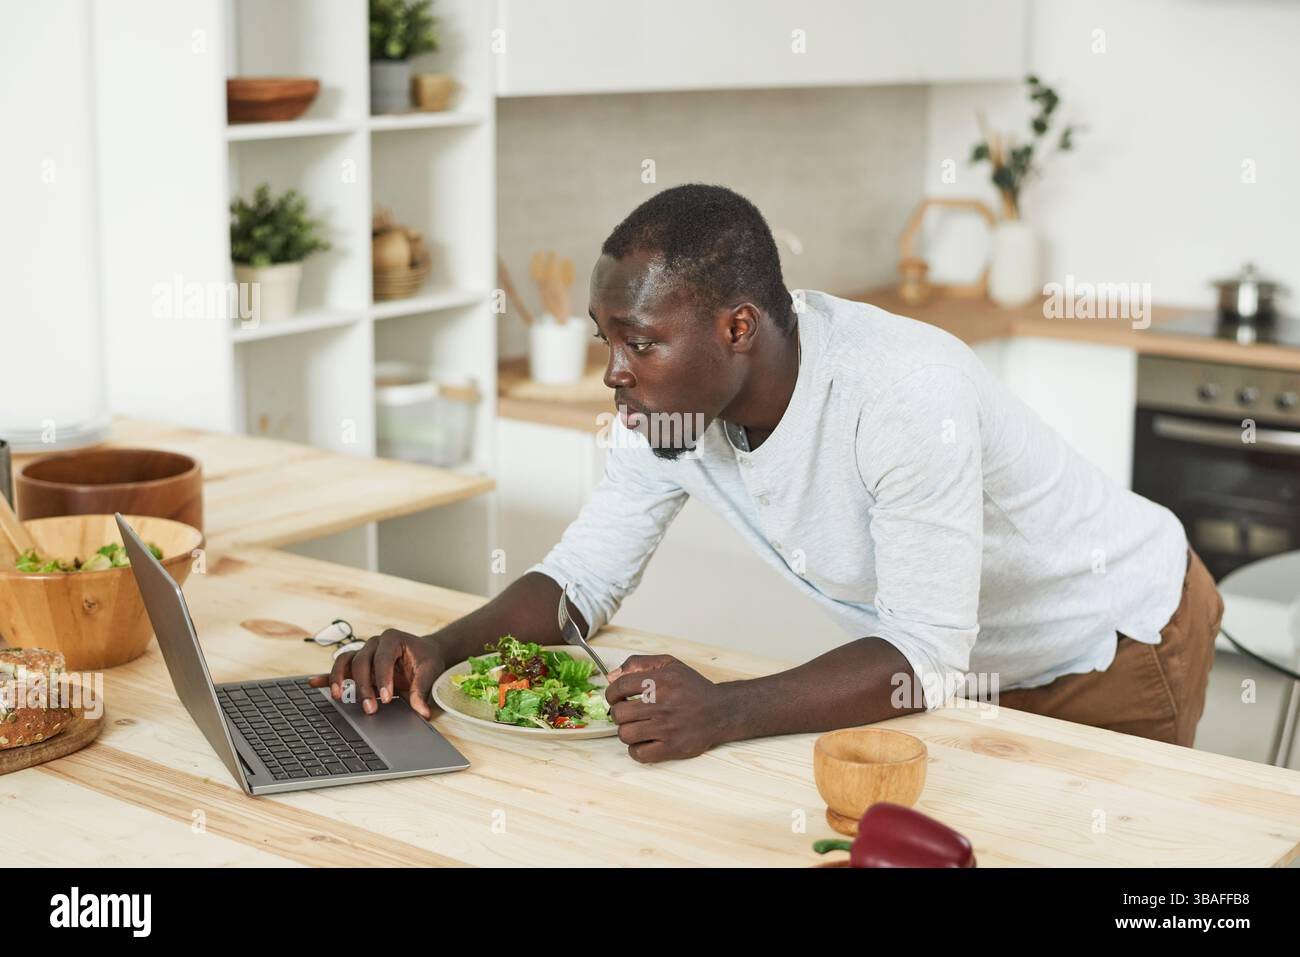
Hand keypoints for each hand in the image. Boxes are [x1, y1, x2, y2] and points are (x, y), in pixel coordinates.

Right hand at [307, 628, 446, 718]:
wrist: (424, 654)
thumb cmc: (426, 659)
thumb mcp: (429, 671)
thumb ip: (422, 689)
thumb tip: (422, 712)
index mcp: (393, 639)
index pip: (383, 658)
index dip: (383, 678)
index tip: (386, 698)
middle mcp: (375, 643)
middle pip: (361, 661)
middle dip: (363, 686)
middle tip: (370, 708)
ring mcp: (364, 653)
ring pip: (345, 661)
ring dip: (339, 678)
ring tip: (337, 695)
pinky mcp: (358, 665)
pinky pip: (340, 669)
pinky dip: (327, 676)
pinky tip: (314, 683)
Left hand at [603, 654, 731, 762]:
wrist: (721, 711)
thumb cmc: (693, 688)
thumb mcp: (669, 664)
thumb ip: (639, 663)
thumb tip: (612, 676)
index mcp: (660, 681)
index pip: (620, 687)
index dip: (611, 693)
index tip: (615, 697)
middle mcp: (662, 705)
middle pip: (619, 713)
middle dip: (619, 713)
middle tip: (627, 712)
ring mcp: (666, 728)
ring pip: (626, 734)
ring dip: (627, 730)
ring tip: (636, 726)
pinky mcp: (672, 748)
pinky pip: (639, 753)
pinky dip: (636, 749)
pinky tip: (643, 741)